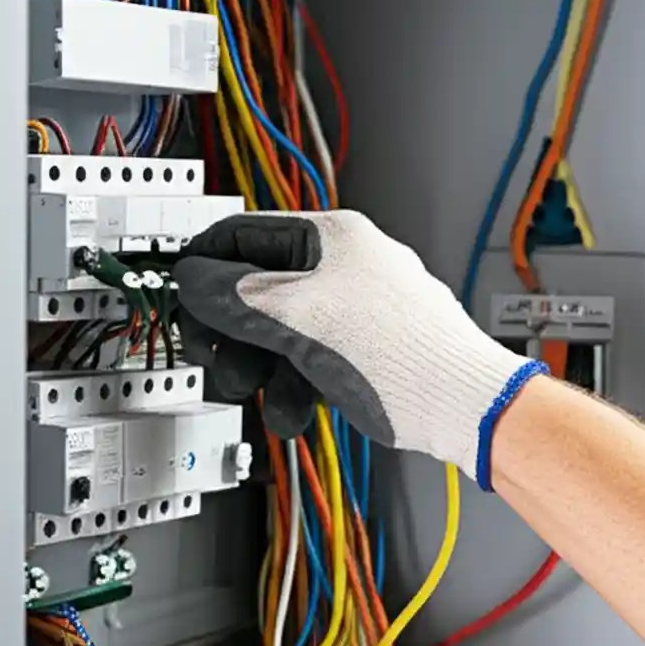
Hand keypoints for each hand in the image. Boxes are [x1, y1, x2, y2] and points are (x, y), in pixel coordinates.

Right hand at [173, 210, 536, 480]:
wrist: (465, 407)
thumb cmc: (403, 355)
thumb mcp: (298, 319)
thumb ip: (234, 297)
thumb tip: (192, 278)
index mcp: (332, 238)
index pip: (243, 235)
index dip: (203, 268)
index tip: (179, 299)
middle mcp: (346, 266)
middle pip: (258, 291)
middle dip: (231, 333)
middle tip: (214, 360)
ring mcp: (359, 309)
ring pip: (282, 332)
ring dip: (261, 369)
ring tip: (257, 393)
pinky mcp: (367, 350)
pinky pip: (311, 360)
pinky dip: (295, 385)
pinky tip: (295, 410)